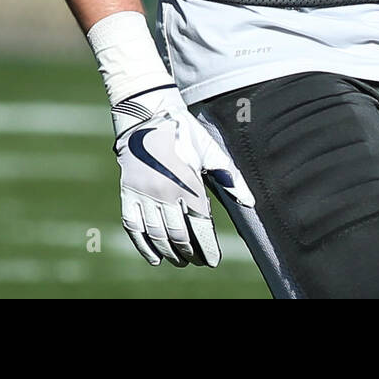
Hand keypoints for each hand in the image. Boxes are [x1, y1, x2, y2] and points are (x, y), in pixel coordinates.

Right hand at [111, 84, 254, 267]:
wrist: (148, 116)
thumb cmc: (185, 133)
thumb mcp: (210, 150)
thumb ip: (230, 177)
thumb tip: (250, 202)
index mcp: (188, 182)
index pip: (200, 225)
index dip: (207, 246)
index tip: (212, 260)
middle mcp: (165, 192)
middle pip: (179, 235)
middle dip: (190, 253)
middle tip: (198, 261)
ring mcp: (144, 194)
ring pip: (157, 235)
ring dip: (170, 253)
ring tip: (181, 261)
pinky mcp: (128, 194)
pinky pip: (134, 228)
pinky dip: (144, 247)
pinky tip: (155, 258)